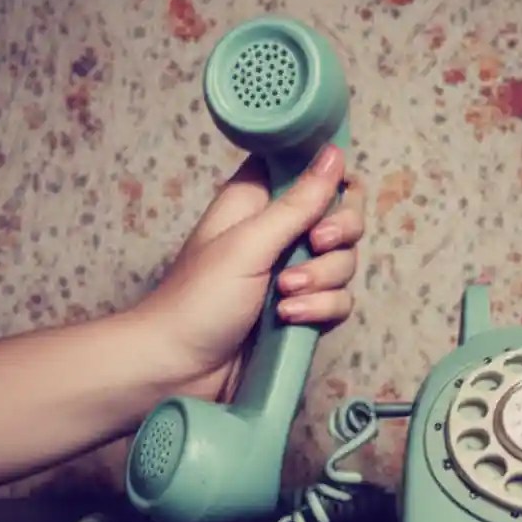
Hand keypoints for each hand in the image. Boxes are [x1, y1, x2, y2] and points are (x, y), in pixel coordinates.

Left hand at [136, 144, 364, 404]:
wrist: (178, 368)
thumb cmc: (198, 298)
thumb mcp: (248, 244)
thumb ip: (297, 203)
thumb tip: (335, 153)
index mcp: (258, 202)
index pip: (308, 170)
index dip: (329, 177)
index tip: (334, 192)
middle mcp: (279, 233)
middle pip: (339, 216)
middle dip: (337, 234)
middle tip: (315, 243)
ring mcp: (293, 273)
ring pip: (343, 261)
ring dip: (322, 278)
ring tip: (284, 294)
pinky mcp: (303, 309)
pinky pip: (337, 300)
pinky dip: (320, 308)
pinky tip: (289, 317)